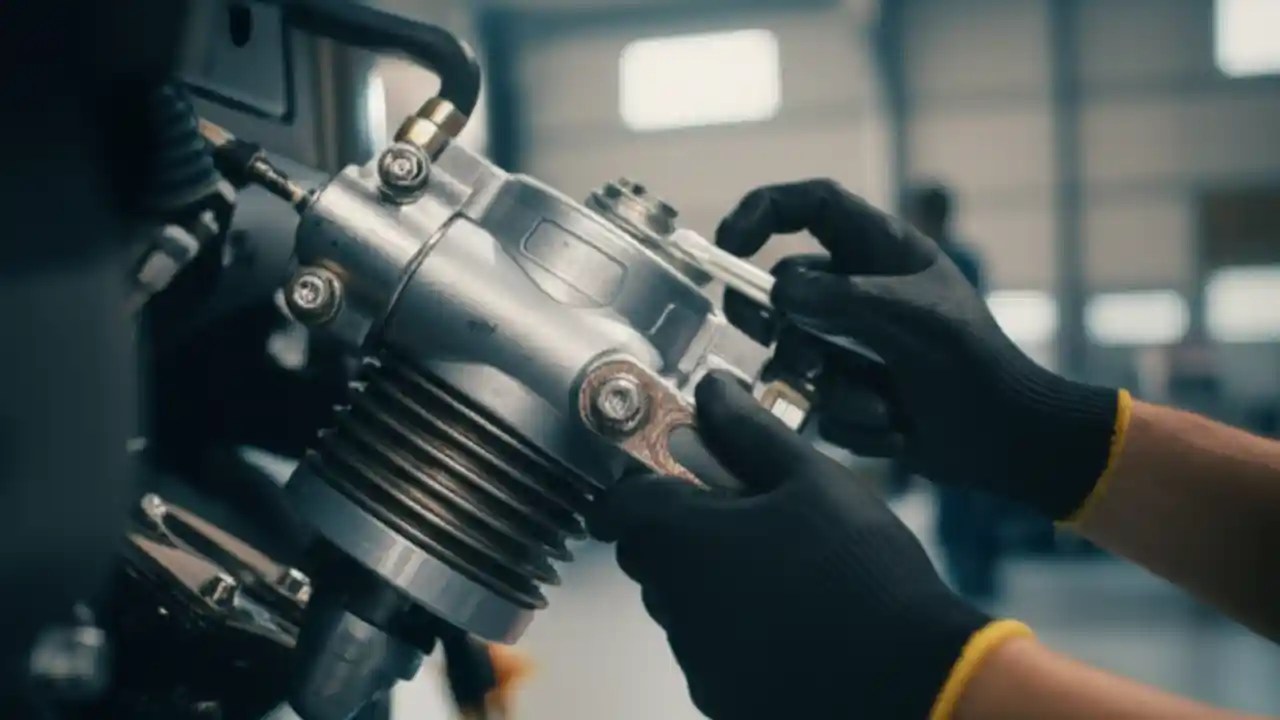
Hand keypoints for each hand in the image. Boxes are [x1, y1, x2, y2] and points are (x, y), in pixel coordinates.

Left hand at [590, 373, 1018, 719]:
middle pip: (649, 555)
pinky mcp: (723, 698)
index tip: (677, 474)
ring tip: (782, 571)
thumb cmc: (863, 571)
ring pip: (682, 605)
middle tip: (746, 518)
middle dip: (684, 532)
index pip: (619, 505)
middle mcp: (676, 605)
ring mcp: (697, 659)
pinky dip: (736, 631)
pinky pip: (712, 652)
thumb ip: (749, 431)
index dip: (643, 484)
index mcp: (682, 540)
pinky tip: (792, 619)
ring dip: (711, 583)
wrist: (912, 674)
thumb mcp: (810, 478)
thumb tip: (713, 391)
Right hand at [718, 180, 1123, 520]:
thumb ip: (843, 299)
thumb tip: (779, 293)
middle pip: (779, 287)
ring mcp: (849, 341)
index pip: (811, 205)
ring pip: (793, 352)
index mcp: (882, 252)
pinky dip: (850, 418)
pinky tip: (897, 428)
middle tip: (774, 340)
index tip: (728, 241)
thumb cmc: (974, 366)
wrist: (1006, 441)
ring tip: (874, 403)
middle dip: (773, 319)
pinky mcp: (846, 389)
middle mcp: (857, 290)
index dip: (763, 210)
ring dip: (828, 384)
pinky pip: (815, 399)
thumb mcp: (912, 321)